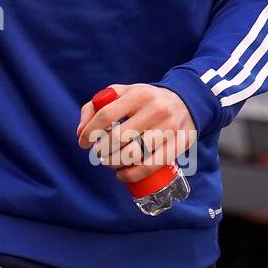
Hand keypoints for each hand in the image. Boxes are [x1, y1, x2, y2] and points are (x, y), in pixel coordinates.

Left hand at [76, 83, 196, 184]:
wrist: (186, 100)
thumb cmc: (145, 99)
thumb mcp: (122, 93)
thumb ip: (96, 106)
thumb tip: (80, 132)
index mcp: (138, 95)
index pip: (106, 116)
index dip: (90, 132)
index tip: (84, 142)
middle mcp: (155, 110)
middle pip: (118, 137)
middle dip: (101, 150)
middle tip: (98, 154)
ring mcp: (169, 128)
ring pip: (134, 154)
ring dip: (114, 163)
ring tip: (109, 163)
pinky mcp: (179, 144)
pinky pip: (152, 166)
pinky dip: (132, 175)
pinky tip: (122, 175)